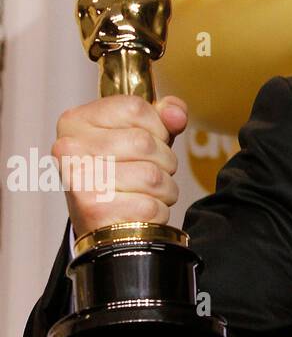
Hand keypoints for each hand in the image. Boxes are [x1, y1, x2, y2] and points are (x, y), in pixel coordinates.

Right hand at [52, 93, 187, 236]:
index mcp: (76, 121)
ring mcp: (79, 180)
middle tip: (151, 174)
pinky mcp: (94, 211)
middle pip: (146, 143)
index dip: (157, 127)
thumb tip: (176, 114)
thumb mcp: (137, 138)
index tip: (147, 145)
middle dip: (164, 162)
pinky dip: (157, 213)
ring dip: (164, 190)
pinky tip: (140, 213)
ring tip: (147, 194)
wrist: (100, 228)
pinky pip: (150, 207)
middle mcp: (70, 148)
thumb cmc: (119, 177)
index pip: (136, 107)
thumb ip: (161, 118)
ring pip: (152, 176)